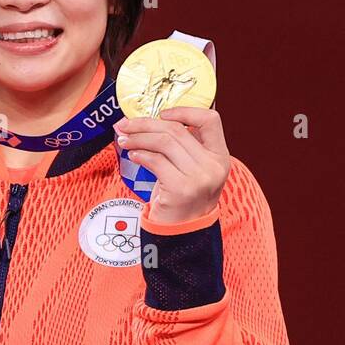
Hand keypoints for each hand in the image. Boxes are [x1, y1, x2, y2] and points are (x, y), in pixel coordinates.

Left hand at [114, 106, 229, 223]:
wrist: (181, 233)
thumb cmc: (181, 198)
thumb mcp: (191, 170)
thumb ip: (184, 147)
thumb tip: (151, 119)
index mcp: (220, 156)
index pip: (210, 120)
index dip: (185, 111)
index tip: (162, 113)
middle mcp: (213, 166)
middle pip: (177, 130)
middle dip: (146, 124)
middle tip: (126, 124)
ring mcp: (199, 178)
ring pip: (164, 143)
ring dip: (139, 138)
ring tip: (124, 139)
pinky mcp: (181, 189)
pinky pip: (156, 161)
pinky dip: (140, 154)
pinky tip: (132, 155)